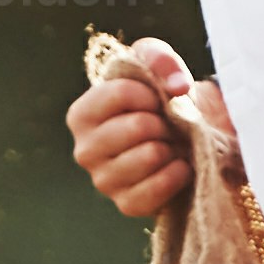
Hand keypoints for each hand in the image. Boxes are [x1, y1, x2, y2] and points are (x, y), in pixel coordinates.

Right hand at [70, 41, 202, 217]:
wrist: (181, 142)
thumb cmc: (160, 100)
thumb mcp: (156, 67)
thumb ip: (160, 59)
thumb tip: (177, 86)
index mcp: (82, 115)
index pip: (121, 93)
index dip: (151, 93)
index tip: (157, 99)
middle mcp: (84, 150)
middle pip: (138, 126)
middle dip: (163, 122)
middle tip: (165, 126)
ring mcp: (103, 181)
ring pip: (150, 156)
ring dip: (171, 146)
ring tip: (169, 144)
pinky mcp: (127, 204)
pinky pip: (159, 187)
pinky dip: (177, 173)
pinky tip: (178, 165)